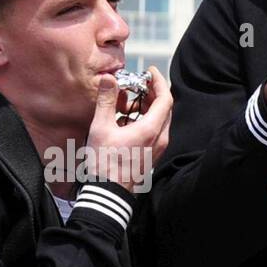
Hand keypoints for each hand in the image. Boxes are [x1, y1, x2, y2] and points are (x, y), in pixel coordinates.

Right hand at [86, 66, 171, 194]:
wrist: (107, 194)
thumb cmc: (104, 164)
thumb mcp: (101, 128)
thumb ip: (106, 101)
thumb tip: (109, 79)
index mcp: (151, 130)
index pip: (165, 98)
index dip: (159, 81)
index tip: (149, 72)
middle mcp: (159, 139)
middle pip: (164, 108)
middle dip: (151, 94)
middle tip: (136, 86)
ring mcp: (157, 149)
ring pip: (159, 121)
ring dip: (145, 109)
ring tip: (124, 106)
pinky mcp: (151, 157)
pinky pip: (154, 133)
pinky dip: (143, 122)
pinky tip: (124, 123)